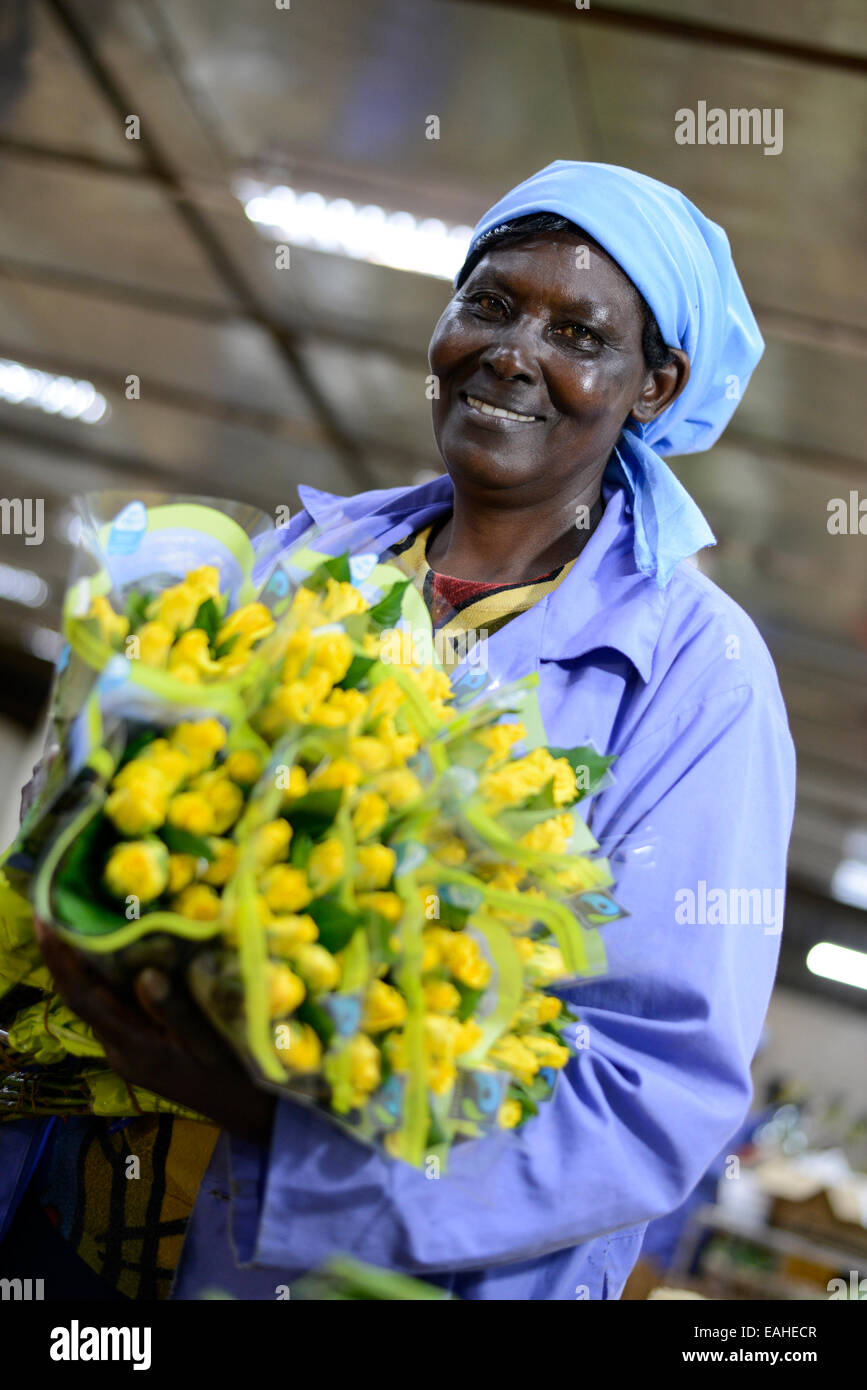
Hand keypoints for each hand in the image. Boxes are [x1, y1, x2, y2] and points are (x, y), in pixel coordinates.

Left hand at [34, 918, 275, 1146]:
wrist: (248, 1111)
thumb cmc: (232, 1074)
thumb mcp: (208, 1042)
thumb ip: (175, 1011)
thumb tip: (145, 974)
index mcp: (133, 1047)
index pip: (83, 998)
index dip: (60, 959)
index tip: (46, 920)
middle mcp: (120, 1050)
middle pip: (82, 996)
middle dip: (66, 953)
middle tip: (59, 905)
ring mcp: (128, 1050)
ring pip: (96, 1001)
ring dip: (84, 963)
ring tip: (80, 917)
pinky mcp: (139, 1047)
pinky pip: (114, 1006)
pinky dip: (108, 977)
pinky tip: (116, 951)